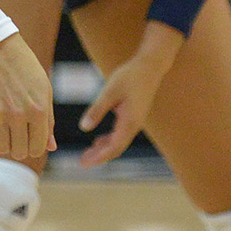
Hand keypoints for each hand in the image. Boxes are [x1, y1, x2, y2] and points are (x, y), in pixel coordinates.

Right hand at [0, 34, 54, 159]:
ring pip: (0, 147)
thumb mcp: (43, 90)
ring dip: (1, 139)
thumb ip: (48, 121)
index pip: (38, 148)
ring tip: (2, 123)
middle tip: (15, 133)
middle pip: (18, 151)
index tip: (29, 138)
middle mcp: (19, 114)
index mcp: (39, 110)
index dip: (33, 146)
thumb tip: (51, 147)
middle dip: (17, 146)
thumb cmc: (23, 67)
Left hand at [76, 47, 173, 167]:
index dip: (99, 157)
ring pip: (118, 142)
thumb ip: (97, 110)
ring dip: (103, 150)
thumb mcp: (109, 92)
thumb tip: (84, 128)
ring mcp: (135, 121)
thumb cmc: (129, 76)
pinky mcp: (133, 116)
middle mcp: (134, 125)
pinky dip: (109, 140)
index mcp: (130, 122)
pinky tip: (97, 141)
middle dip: (99, 157)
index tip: (84, 163)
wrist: (149, 66)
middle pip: (116, 148)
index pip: (114, 147)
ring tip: (87, 155)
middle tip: (82, 163)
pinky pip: (120, 134)